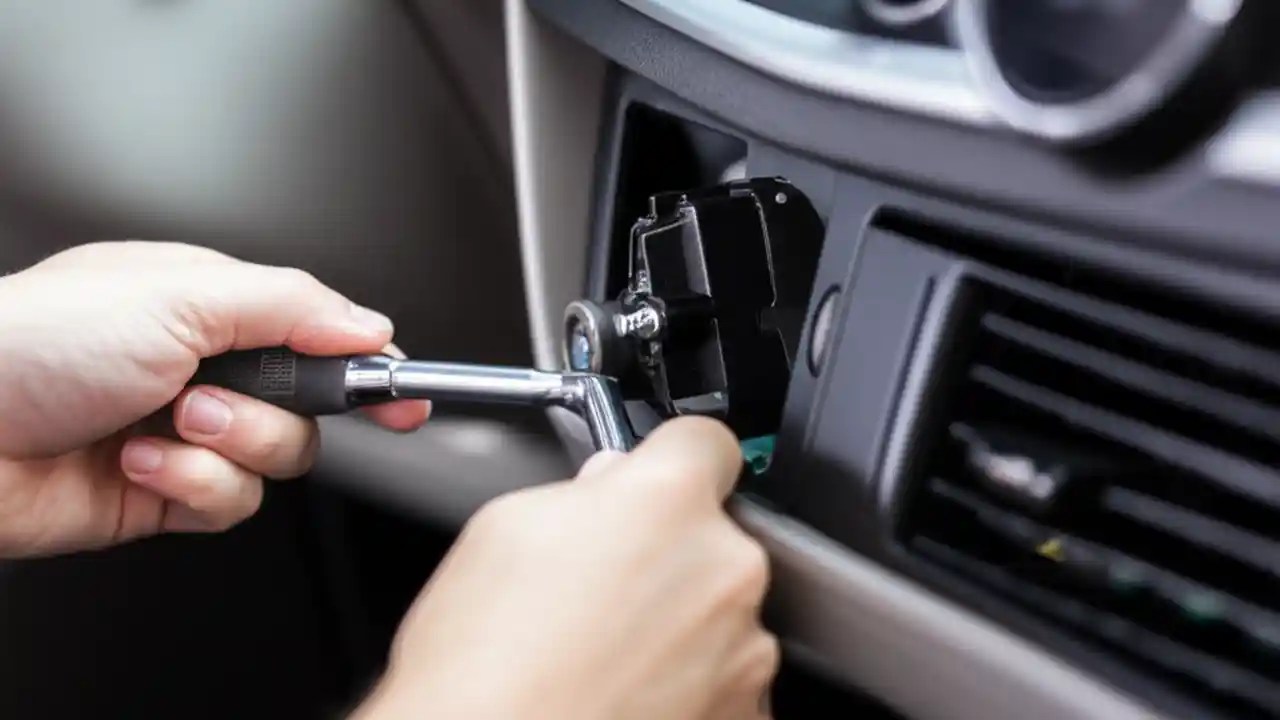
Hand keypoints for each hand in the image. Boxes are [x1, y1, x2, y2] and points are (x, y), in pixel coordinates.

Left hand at [0, 241, 429, 556]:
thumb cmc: (31, 342)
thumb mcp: (180, 294)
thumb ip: (293, 307)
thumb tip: (370, 324)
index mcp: (210, 304)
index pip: (318, 332)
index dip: (368, 365)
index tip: (407, 396)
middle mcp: (203, 366)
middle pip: (311, 407)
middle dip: (271, 411)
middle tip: (218, 397)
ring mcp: (186, 432)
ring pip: (276, 461)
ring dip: (227, 448)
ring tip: (167, 426)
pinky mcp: (165, 493)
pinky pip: (229, 504)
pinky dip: (192, 486)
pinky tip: (141, 462)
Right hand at [356, 417, 776, 719]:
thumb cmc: (482, 672)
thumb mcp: (502, 532)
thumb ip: (580, 493)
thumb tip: (609, 489)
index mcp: (667, 502)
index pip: (707, 441)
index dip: (672, 459)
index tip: (655, 478)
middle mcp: (724, 571)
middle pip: (713, 535)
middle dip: (665, 553)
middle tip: (596, 591)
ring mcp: (744, 652)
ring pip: (719, 612)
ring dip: (678, 624)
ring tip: (600, 655)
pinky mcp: (748, 717)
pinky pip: (726, 680)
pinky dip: (688, 685)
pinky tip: (622, 693)